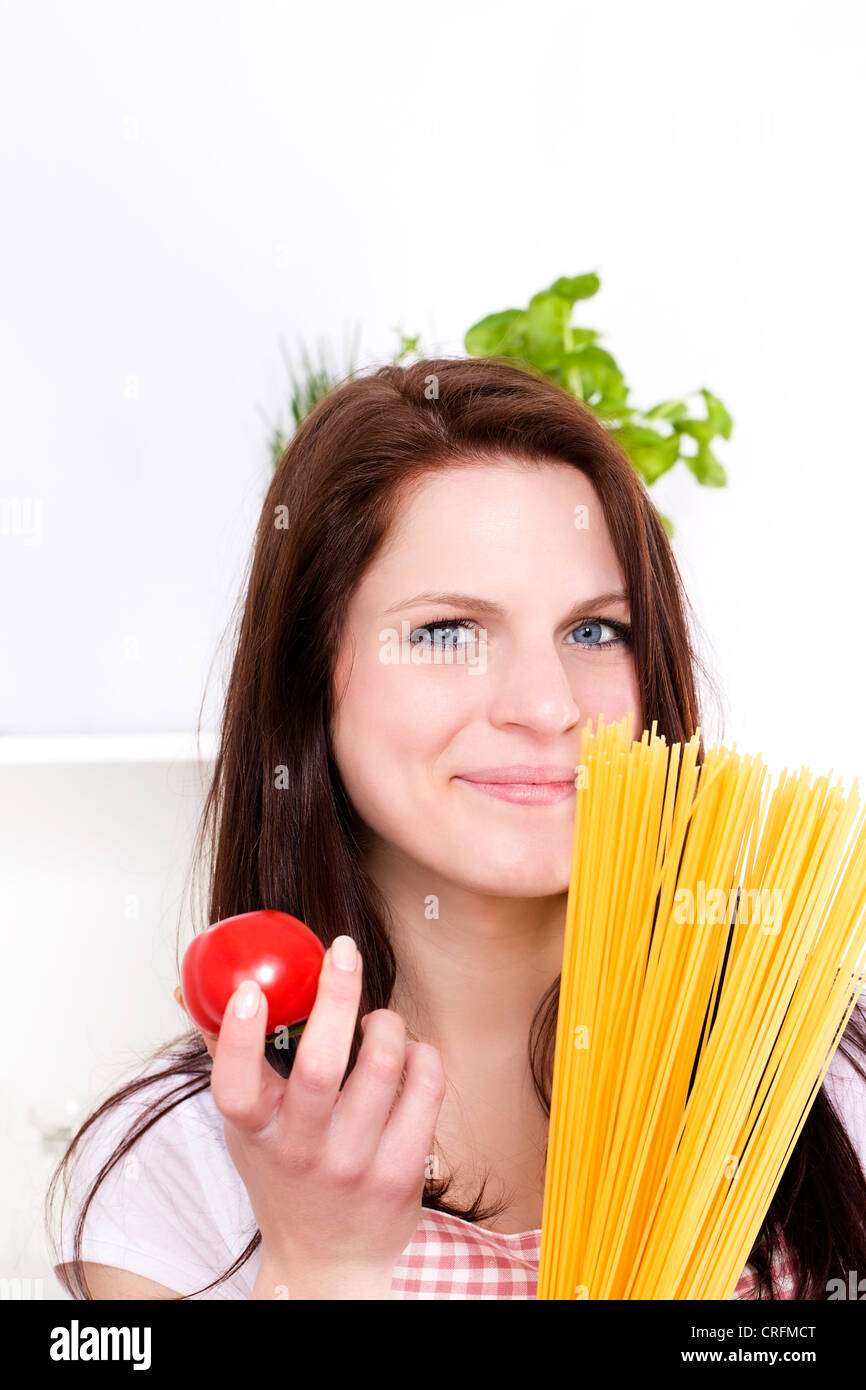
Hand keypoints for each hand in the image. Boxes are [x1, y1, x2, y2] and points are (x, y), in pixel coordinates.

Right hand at [175, 935, 445, 1294]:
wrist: (329, 1262)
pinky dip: (421, 1053)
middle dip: (335, 996)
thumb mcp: (246, 1130)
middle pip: (321, 1066)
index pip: (235, 1087)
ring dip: (386, 1023)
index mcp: (258, 1135)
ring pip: (383, 1067)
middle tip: (342, 953)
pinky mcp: (403, 1170)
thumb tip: (194, 993)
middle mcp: (304, 1151)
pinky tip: (409, 1052)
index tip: (250, 988)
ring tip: (377, 1019)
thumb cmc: (286, 1179)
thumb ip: (227, 1060)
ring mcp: (356, 1163)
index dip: (238, 1035)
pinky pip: (425, 1089)